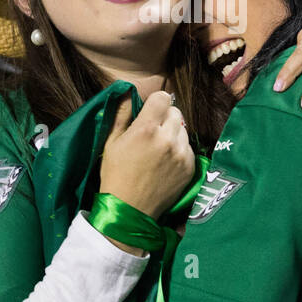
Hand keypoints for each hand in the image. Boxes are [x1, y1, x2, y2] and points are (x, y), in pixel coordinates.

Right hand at [99, 92, 195, 218]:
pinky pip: (188, 147)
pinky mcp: (190, 167)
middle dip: (164, 117)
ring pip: (183, 129)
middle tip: (152, 132)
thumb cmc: (115, 174)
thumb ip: (121, 113)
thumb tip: (127, 91)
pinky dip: (179, 150)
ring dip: (173, 133)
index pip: (163, 97)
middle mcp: (167, 138)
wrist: (130, 210)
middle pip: (175, 111)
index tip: (149, 111)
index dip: (155, 102)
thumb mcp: (111, 142)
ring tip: (158, 148)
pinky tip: (165, 161)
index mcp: (146, 129)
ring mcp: (181, 154)